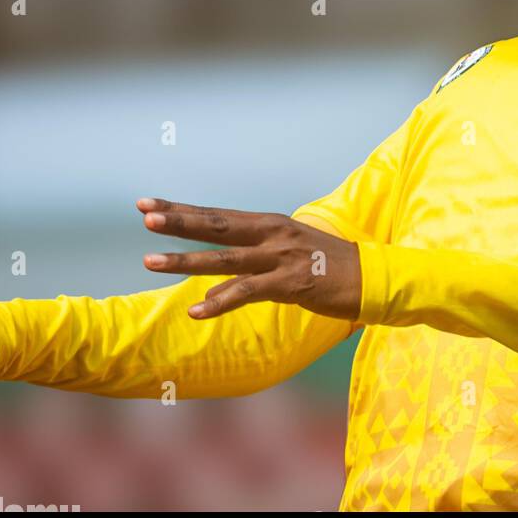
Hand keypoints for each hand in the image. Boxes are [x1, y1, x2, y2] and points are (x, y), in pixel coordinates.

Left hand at [137, 198, 361, 321]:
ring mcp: (281, 258)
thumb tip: (210, 288)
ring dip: (186, 260)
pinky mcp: (291, 283)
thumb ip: (248, 269)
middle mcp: (272, 234)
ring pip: (225, 259)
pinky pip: (249, 292)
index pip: (217, 215)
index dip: (182, 210)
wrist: (372, 278)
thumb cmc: (327, 268)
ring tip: (150, 261)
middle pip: (217, 226)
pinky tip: (197, 311)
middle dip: (178, 222)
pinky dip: (221, 302)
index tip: (147, 205)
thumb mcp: (286, 257)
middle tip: (145, 217)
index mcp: (269, 225)